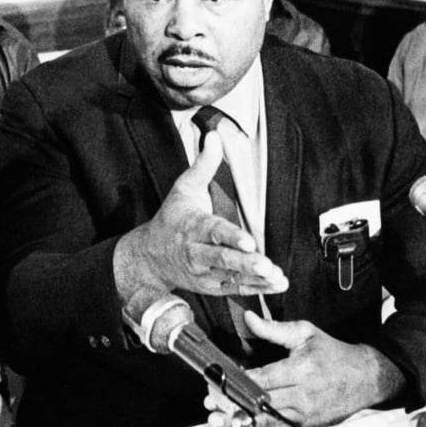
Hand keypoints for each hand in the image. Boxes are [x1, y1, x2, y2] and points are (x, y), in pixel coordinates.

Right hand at [118, 131, 287, 297]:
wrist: (149, 257)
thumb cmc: (171, 219)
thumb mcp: (184, 188)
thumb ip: (203, 164)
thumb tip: (214, 137)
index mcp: (193, 226)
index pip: (213, 231)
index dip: (231, 237)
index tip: (249, 242)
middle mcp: (197, 252)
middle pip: (221, 259)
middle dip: (244, 263)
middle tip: (265, 265)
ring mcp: (203, 272)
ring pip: (230, 277)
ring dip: (254, 279)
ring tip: (276, 278)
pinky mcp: (211, 286)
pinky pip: (234, 289)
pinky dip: (256, 289)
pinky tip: (276, 285)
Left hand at [204, 311, 404, 426]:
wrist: (366, 378)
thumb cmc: (333, 354)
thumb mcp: (305, 333)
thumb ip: (273, 329)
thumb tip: (247, 318)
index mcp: (302, 371)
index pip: (263, 379)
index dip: (237, 382)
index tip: (217, 381)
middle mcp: (304, 396)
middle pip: (261, 403)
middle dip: (233, 403)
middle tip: (210, 401)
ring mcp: (306, 414)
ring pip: (267, 421)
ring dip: (240, 421)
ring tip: (215, 421)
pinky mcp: (307, 426)